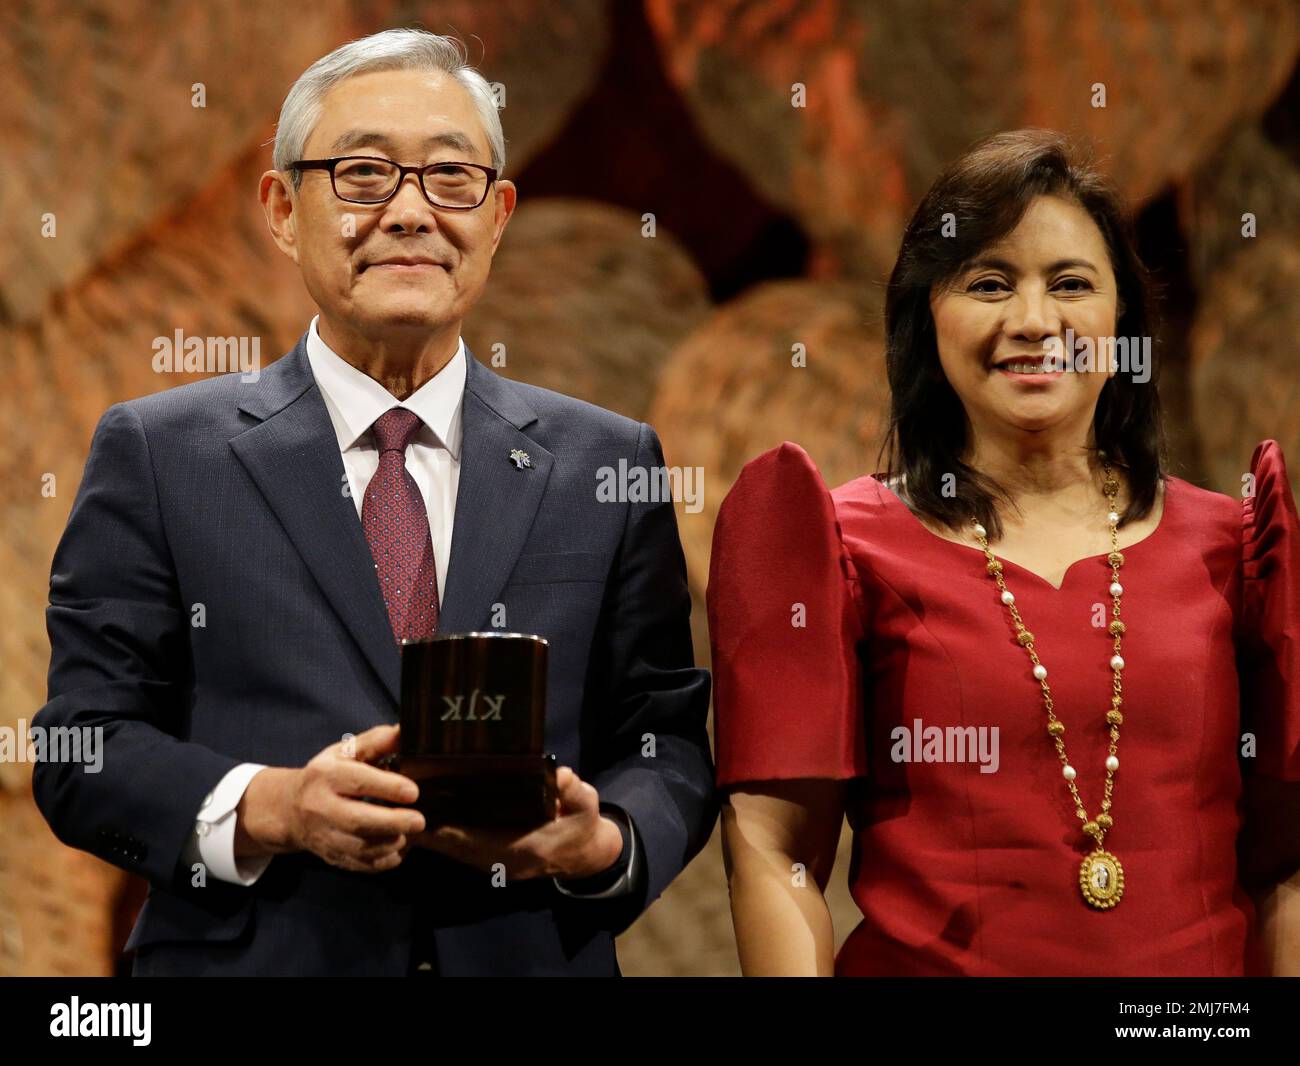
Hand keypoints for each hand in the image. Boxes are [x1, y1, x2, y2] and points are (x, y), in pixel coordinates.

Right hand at [235, 724, 424, 873]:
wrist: (291, 809)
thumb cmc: (327, 775)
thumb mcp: (345, 751)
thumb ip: (376, 741)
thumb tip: (404, 731)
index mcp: (326, 776)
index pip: (357, 782)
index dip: (387, 787)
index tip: (413, 791)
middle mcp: (321, 808)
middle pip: (357, 821)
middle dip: (393, 822)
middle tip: (420, 820)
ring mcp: (325, 837)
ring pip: (360, 848)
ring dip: (390, 843)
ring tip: (410, 832)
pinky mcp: (332, 857)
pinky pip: (361, 866)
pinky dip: (384, 861)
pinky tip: (399, 847)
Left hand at [404, 765, 623, 880]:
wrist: (583, 856)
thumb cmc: (580, 829)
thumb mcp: (585, 807)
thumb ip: (573, 792)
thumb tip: (561, 775)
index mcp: (514, 849)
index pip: (466, 838)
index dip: (439, 824)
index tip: (417, 803)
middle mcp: (494, 858)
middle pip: (446, 843)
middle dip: (421, 822)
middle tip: (397, 791)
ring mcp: (487, 858)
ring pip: (446, 845)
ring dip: (425, 826)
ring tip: (401, 796)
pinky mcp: (484, 852)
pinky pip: (453, 842)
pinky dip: (437, 828)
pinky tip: (423, 806)